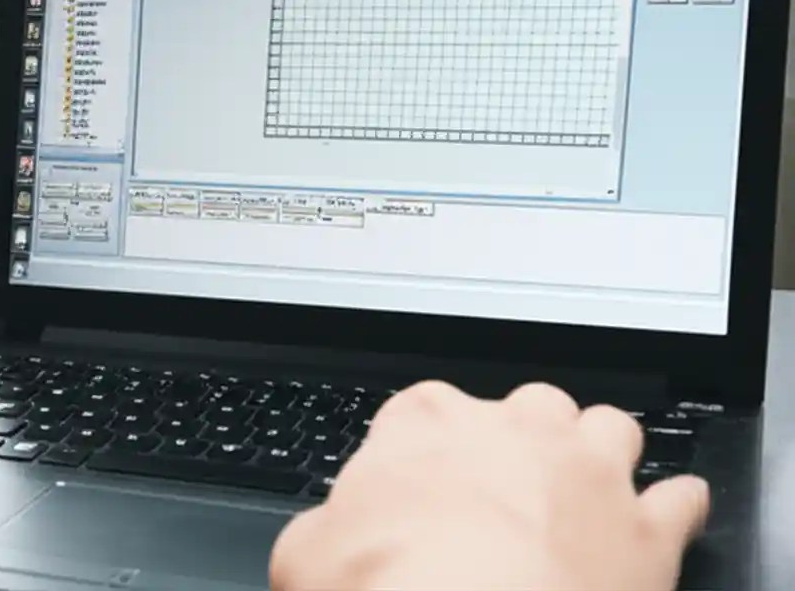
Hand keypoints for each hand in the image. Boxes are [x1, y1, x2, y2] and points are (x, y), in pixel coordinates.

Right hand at [271, 381, 708, 590]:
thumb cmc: (387, 585)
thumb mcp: (304, 556)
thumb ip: (319, 531)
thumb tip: (316, 542)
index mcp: (425, 423)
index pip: (423, 409)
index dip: (422, 448)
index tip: (418, 480)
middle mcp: (513, 429)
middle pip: (526, 407)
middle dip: (520, 439)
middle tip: (503, 486)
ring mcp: (586, 471)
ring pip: (607, 428)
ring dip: (597, 453)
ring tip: (582, 487)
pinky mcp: (645, 529)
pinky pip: (677, 498)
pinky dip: (671, 508)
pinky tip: (657, 520)